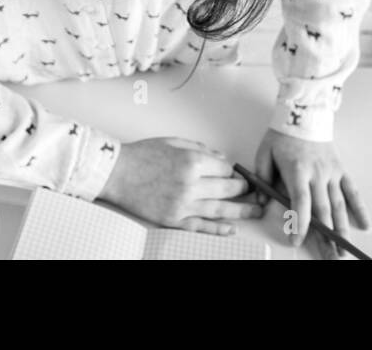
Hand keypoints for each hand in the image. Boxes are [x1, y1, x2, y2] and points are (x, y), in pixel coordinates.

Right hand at [98, 137, 263, 234]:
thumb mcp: (174, 141)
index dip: (235, 171)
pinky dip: (218, 229)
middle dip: (243, 190)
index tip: (238, 174)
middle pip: (227, 189)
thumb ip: (201, 149)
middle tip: (253, 191)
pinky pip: (200, 227)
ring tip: (255, 211)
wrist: (116, 173)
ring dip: (241, 212)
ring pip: (220, 210)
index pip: (225, 169)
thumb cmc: (142, 155)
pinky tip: (231, 229)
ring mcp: (182, 205)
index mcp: (191, 161)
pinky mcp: (173, 220)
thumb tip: (221, 159)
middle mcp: (190, 184)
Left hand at [254, 128, 367, 258]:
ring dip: (342, 229)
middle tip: (329, 256)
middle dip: (326, 236)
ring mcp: (332, 173)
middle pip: (323, 211)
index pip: (301, 203)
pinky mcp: (341, 170)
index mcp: (297, 171)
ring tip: (344, 249)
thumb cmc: (282, 135)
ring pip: (339, 206)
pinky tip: (365, 225)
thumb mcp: (264, 153)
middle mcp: (317, 174)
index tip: (297, 240)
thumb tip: (262, 201)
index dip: (300, 224)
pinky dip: (360, 209)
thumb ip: (262, 178)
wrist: (304, 113)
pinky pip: (353, 191)